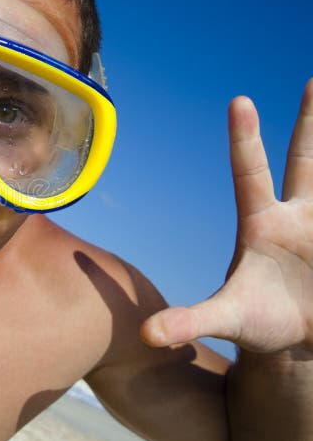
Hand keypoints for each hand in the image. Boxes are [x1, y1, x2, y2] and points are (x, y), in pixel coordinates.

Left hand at [142, 79, 312, 353]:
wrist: (298, 340)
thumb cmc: (259, 323)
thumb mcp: (227, 320)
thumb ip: (189, 322)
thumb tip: (145, 334)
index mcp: (261, 225)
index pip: (251, 174)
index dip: (246, 140)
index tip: (239, 100)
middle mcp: (296, 216)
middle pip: (306, 159)